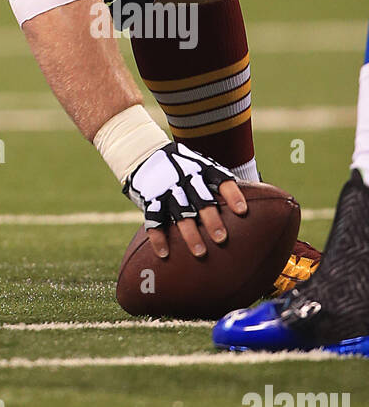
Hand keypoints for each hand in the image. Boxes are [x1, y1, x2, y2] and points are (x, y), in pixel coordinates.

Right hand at [124, 141, 246, 258]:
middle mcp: (186, 177)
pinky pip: (154, 219)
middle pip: (201, 199)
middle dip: (212, 219)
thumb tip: (260, 207)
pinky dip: (158, 236)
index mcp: (203, 169)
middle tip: (222, 239)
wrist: (145, 153)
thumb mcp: (202, 167)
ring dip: (189, 233)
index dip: (232, 195)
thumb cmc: (185, 168)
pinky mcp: (150, 198)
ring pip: (180, 211)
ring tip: (200, 253)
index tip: (243, 211)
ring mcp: (167, 188)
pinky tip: (164, 253)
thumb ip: (222, 185)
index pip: (221, 179)